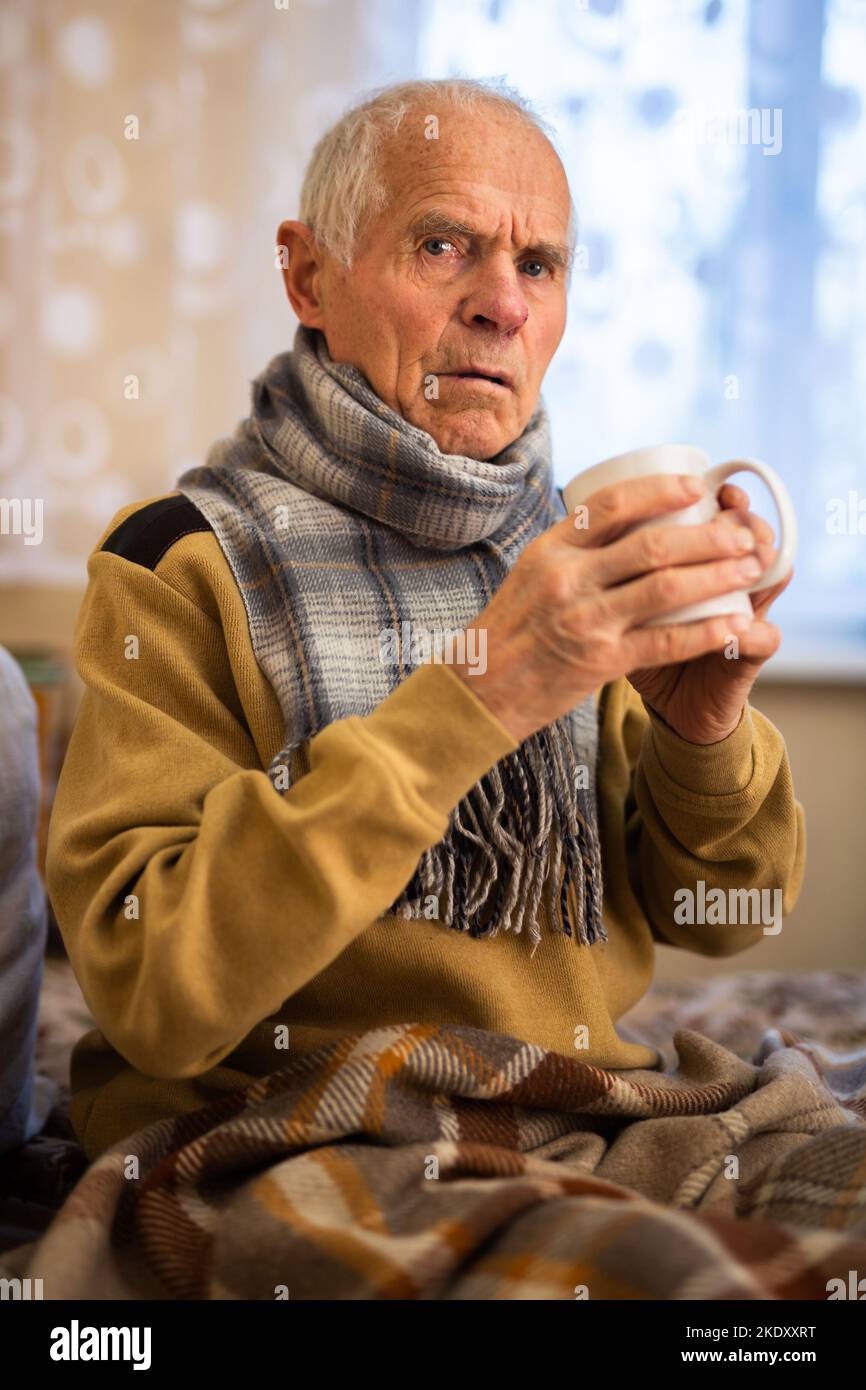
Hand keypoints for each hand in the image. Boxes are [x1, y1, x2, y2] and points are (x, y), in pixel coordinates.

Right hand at [449, 473, 784, 745]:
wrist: (477, 692)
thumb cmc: (508, 633)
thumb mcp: (530, 575)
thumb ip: (572, 551)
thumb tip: (623, 520)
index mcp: (549, 550)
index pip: (612, 505)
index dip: (660, 490)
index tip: (696, 487)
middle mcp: (566, 579)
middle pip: (651, 544)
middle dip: (708, 536)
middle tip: (743, 531)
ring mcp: (584, 621)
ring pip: (665, 587)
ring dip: (716, 574)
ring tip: (749, 566)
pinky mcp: (599, 662)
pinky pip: (664, 641)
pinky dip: (705, 631)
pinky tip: (733, 623)